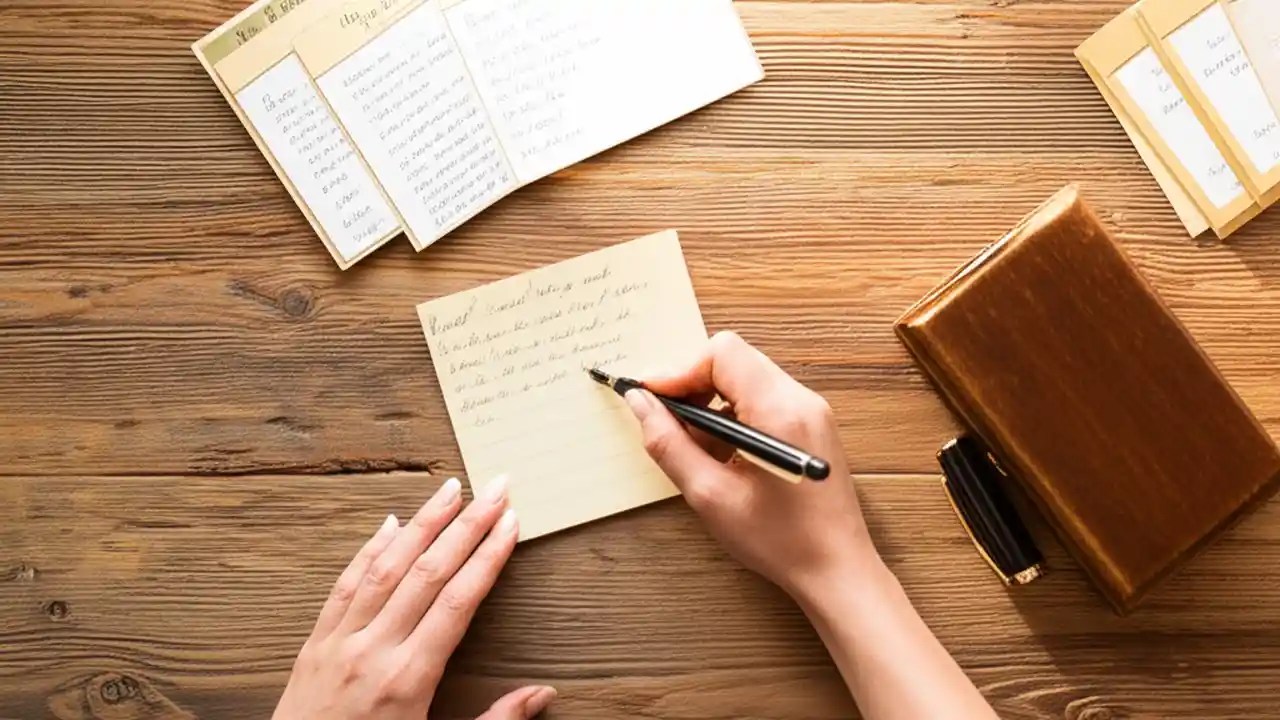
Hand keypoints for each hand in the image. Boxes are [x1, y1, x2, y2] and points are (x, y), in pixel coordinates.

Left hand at [273, 476, 554, 719]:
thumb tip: (543, 693)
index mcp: (410, 679)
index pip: (459, 601)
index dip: (488, 556)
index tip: (510, 521)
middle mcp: (374, 651)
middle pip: (428, 572)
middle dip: (466, 525)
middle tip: (495, 487)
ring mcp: (340, 643)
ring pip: (385, 568)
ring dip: (420, 523)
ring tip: (449, 489)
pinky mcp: (315, 646)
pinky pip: (344, 587)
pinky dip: (367, 551)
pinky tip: (388, 525)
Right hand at [625, 331, 877, 596]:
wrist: (837, 570)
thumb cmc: (782, 541)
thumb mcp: (711, 495)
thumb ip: (669, 444)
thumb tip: (640, 404)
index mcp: (780, 411)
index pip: (722, 353)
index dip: (679, 370)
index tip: (650, 397)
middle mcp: (801, 400)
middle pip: (734, 360)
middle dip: (692, 385)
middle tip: (667, 422)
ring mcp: (811, 411)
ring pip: (745, 379)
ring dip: (711, 404)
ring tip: (696, 448)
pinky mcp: (811, 425)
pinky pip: (762, 399)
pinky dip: (732, 416)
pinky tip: (722, 456)